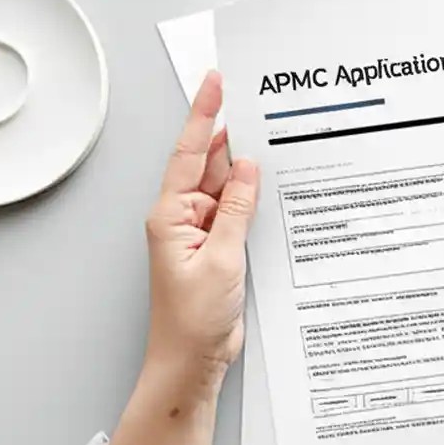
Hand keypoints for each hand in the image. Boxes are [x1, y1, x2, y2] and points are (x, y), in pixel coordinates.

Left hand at [107, 71, 259, 444]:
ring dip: (245, 170)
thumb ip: (236, 208)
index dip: (203, 115)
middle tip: (256, 104)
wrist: (191, 362)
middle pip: (207, 165)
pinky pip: (236, 214)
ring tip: (272, 141)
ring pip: (225, 188)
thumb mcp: (221, 258)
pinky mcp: (218, 250)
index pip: (187, 153)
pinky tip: (270, 190)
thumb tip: (245, 167)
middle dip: (230, 135)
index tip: (215, 83)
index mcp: (171, 216)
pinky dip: (252, 201)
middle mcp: (182, 219)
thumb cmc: (192, 320)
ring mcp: (201, 234)